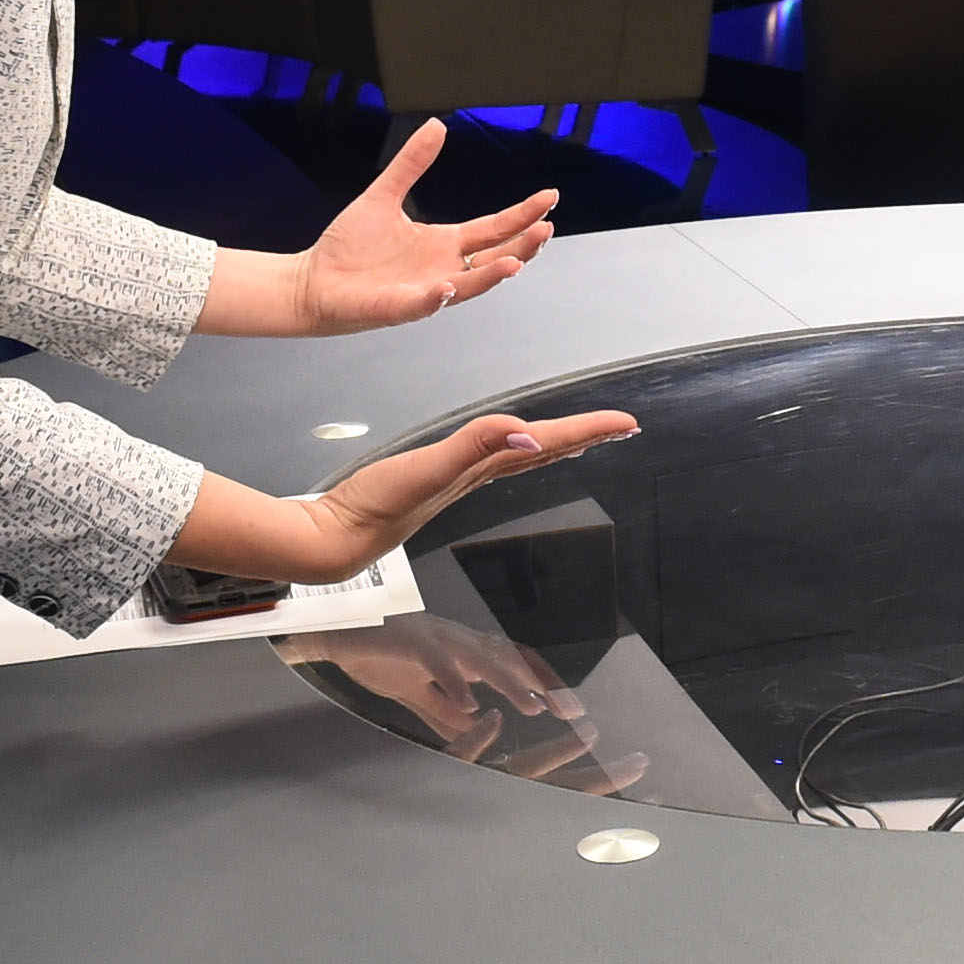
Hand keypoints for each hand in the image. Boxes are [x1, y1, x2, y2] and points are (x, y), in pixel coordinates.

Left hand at [287, 120, 559, 333]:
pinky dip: (437, 297)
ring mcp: (425, 291)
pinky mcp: (398, 307)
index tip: (549, 197)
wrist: (312, 280)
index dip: (522, 214)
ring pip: (470, 286)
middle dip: (523, 245)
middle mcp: (443, 268)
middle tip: (545, 228)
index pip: (494, 227)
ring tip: (514, 262)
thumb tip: (436, 126)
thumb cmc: (348, 248)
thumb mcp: (384, 195)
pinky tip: (448, 286)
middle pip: (495, 257)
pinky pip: (424, 304)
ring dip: (493, 274)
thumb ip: (411, 163)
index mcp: (444, 243)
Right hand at [290, 614, 641, 791]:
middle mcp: (454, 640)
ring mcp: (433, 636)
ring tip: (534, 708)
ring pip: (481, 658)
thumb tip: (474, 725)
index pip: (511, 668)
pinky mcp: (408, 640)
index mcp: (459, 652)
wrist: (328, 628)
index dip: (542, 688)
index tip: (573, 712)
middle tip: (573, 713)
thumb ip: (443, 708)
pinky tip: (472, 705)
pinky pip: (437, 662)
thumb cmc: (374, 652)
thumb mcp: (415, 689)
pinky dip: (454, 682)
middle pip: (509, 661)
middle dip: (542, 686)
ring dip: (510, 682)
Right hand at [296, 409, 637, 577]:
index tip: (627, 423)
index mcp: (483, 469)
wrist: (336, 540)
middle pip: (545, 451)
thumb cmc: (373, 508)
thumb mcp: (425, 468)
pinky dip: (514, 449)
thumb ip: (474, 446)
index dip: (588, 430)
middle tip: (624, 427)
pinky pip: (492, 460)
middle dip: (586, 436)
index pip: (547, 443)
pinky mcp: (438, 481)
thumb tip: (528, 435)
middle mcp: (478, 475)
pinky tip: (514, 449)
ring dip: (556, 444)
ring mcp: (460, 480)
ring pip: (522, 456)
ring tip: (584, 436)